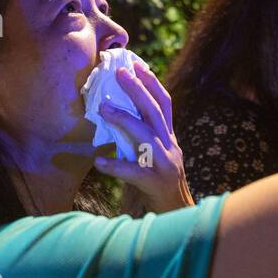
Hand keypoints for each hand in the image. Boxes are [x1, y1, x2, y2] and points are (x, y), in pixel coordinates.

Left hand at [94, 61, 193, 213]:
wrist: (178, 214)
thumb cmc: (160, 183)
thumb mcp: (156, 155)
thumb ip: (143, 137)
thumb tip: (116, 115)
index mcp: (169, 137)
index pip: (164, 103)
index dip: (151, 82)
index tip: (136, 64)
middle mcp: (170, 146)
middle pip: (156, 111)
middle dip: (138, 89)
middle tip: (119, 72)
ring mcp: (164, 164)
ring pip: (146, 136)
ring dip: (124, 119)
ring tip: (103, 108)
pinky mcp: (155, 184)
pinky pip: (133, 173)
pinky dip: (116, 166)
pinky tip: (99, 161)